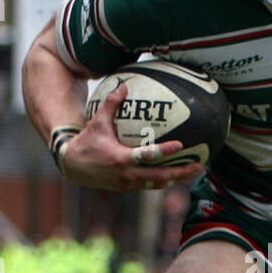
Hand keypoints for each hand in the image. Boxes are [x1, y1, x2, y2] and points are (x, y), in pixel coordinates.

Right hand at [57, 82, 202, 191]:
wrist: (72, 167)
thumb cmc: (87, 142)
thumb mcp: (97, 122)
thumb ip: (111, 104)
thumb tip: (123, 85)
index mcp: (121, 159)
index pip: (147, 156)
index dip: (164, 151)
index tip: (180, 146)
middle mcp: (127, 175)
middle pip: (159, 177)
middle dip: (180, 173)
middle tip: (199, 165)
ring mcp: (128, 184)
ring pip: (157, 184)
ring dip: (177, 179)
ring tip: (194, 171)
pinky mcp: (128, 188)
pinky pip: (150, 185)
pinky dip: (165, 180)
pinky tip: (178, 174)